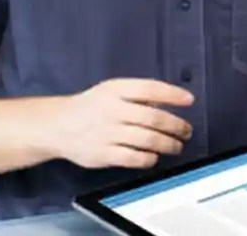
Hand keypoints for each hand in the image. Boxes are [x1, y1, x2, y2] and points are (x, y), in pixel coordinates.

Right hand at [47, 78, 194, 169]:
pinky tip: (154, 156)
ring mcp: (107, 133)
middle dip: (176, 126)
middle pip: (154, 118)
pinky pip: (135, 158)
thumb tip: (168, 101)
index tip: (189, 100)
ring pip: (149, 140)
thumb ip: (136, 95)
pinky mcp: (104, 154)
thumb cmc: (89, 107)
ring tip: (176, 146)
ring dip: (169, 144)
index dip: (172, 94)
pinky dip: (150, 158)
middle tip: (186, 130)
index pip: (149, 89)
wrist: (58, 125)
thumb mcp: (110, 91)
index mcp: (114, 90)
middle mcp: (112, 110)